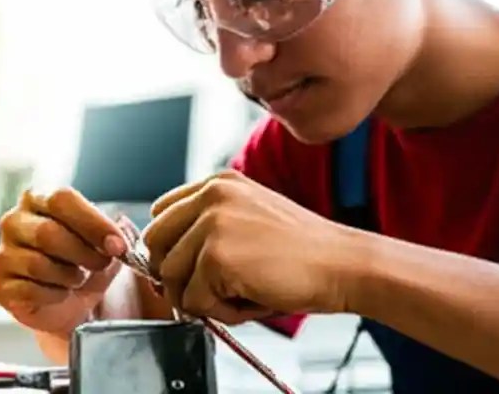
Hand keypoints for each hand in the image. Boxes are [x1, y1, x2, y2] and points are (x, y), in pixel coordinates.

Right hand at [0, 187, 127, 336]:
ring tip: (78, 278)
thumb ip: (114, 233)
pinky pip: (30, 291)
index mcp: (38, 198)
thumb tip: (121, 228)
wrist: (68, 303)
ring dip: (70, 277)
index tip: (118, 245)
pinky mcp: (2, 287)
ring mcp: (4, 254)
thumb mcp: (103, 243)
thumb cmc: (83, 262)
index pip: (61, 199)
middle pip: (48, 233)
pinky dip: (55, 296)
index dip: (93, 223)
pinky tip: (61, 293)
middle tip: (102, 264)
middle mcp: (14, 221)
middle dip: (84, 253)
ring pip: (39, 264)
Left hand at [144, 170, 364, 323]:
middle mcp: (211, 196)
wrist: (344, 265)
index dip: (171, 247)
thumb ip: (208, 232)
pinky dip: (220, 313)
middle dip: (176, 275)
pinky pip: (194, 301)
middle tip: (207, 291)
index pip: (161, 213)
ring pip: (170, 277)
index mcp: (218, 184)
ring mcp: (211, 225)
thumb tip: (166, 268)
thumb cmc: (303, 253)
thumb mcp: (249, 222)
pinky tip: (251, 302)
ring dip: (201, 298)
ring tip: (239, 296)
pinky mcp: (216, 258)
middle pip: (155, 244)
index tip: (190, 268)